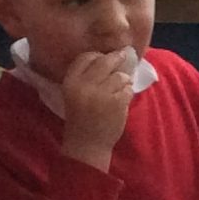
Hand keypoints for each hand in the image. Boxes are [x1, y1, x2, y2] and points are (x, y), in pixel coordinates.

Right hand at [58, 49, 138, 169]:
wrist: (87, 143)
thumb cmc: (81, 117)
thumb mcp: (75, 94)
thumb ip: (87, 77)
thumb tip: (110, 56)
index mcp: (70, 82)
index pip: (85, 57)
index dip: (97, 56)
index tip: (104, 57)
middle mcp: (84, 85)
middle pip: (105, 61)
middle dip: (116, 58)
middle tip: (123, 56)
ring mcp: (101, 94)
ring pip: (120, 76)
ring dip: (123, 80)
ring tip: (120, 88)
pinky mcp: (116, 103)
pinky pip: (128, 89)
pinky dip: (127, 93)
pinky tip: (122, 100)